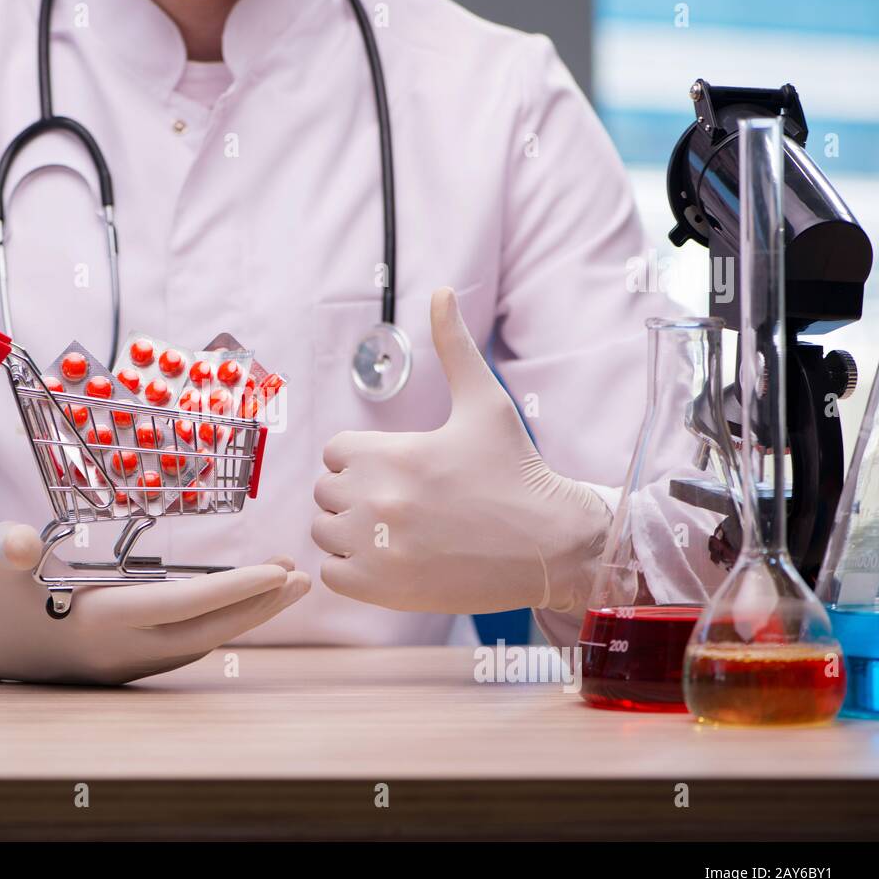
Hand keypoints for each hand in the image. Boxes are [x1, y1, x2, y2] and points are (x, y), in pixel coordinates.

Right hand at [0, 522, 309, 683]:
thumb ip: (4, 551)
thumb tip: (20, 544)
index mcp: (97, 625)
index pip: (182, 607)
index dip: (233, 589)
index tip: (278, 571)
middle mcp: (119, 651)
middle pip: (207, 631)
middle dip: (259, 606)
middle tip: (305, 578)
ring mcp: (122, 661)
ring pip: (200, 639)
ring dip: (245, 614)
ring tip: (284, 584)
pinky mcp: (119, 659)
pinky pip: (182, 641)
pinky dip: (216, 620)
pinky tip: (235, 600)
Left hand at [311, 287, 609, 615]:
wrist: (553, 544)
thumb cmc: (516, 470)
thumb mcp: (485, 403)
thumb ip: (454, 346)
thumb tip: (442, 289)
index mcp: (388, 453)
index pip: (336, 451)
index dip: (363, 458)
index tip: (398, 468)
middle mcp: (374, 501)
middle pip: (326, 492)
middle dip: (355, 494)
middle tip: (401, 501)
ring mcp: (375, 549)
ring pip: (324, 533)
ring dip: (349, 532)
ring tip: (395, 530)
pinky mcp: (381, 590)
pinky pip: (332, 575)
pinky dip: (352, 570)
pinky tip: (390, 559)